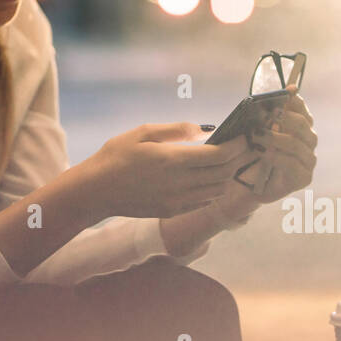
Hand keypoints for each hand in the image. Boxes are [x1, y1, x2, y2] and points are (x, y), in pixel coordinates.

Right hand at [86, 122, 254, 218]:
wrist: (96, 191)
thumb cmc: (116, 156)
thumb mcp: (143, 132)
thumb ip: (176, 130)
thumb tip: (204, 129)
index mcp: (172, 160)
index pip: (219, 155)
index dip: (237, 146)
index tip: (244, 137)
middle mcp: (179, 183)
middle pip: (224, 173)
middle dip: (238, 159)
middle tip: (243, 148)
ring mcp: (177, 201)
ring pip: (217, 190)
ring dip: (227, 176)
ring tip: (229, 162)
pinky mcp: (173, 211)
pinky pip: (204, 201)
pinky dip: (214, 189)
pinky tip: (211, 177)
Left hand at [220, 85, 317, 214]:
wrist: (248, 186)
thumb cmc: (253, 154)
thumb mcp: (256, 131)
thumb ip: (268, 113)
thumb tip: (285, 90)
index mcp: (301, 127)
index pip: (302, 109)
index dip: (293, 100)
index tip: (282, 94)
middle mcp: (309, 142)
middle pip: (303, 124)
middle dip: (283, 118)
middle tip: (265, 117)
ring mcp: (308, 160)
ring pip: (296, 144)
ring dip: (275, 138)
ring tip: (256, 136)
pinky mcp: (304, 177)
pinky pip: (292, 164)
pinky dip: (276, 157)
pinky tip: (263, 154)